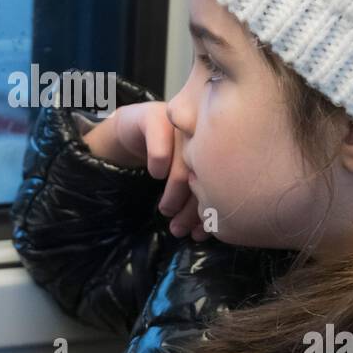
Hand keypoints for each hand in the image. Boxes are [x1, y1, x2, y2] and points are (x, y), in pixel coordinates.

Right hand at [94, 102, 207, 240]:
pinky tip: (156, 175)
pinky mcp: (154, 118)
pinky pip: (160, 146)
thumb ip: (198, 196)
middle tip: (179, 229)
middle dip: (191, 209)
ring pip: (183, 163)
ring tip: (166, 210)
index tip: (199, 234)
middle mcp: (203, 132)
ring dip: (174, 193)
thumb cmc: (167, 157)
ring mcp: (179, 123)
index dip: (210, 211)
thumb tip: (207, 230)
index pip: (219, 183)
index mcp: (219, 145)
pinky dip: (158, 165)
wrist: (133, 129)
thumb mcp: (185, 179)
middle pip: (204, 175)